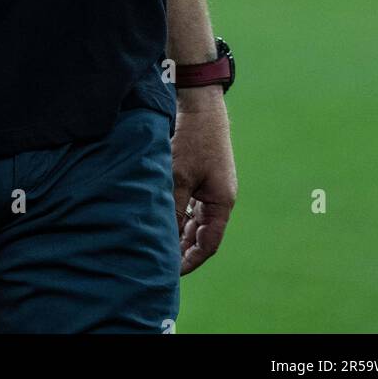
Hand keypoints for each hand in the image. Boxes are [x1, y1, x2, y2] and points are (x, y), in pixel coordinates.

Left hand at [171, 86, 236, 274]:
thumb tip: (162, 235)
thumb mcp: (179, 176)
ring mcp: (210, 187)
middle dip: (182, 249)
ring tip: (155, 243)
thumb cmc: (193, 140)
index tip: (172, 272)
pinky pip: (189, 203)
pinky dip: (176, 213)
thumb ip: (173, 206)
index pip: (208, 243)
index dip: (191, 260)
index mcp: (221, 202)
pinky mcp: (200, 176)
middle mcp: (218, 198)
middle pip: (201, 234)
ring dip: (177, 231)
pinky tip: (159, 217)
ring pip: (193, 219)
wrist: (200, 105)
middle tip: (159, 261)